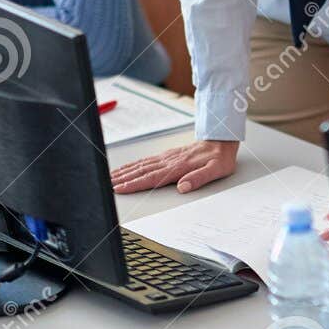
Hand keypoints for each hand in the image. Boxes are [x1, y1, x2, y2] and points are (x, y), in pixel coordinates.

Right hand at [112, 138, 238, 194]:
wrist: (221, 140)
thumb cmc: (219, 157)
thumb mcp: (216, 170)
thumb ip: (199, 178)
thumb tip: (183, 186)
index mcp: (179, 167)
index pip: (152, 178)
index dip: (135, 184)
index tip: (121, 188)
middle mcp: (170, 161)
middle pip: (142, 171)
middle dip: (123, 178)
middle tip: (107, 184)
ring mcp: (167, 157)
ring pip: (142, 165)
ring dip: (125, 171)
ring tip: (111, 176)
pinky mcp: (168, 156)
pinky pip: (146, 161)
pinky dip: (134, 165)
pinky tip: (127, 168)